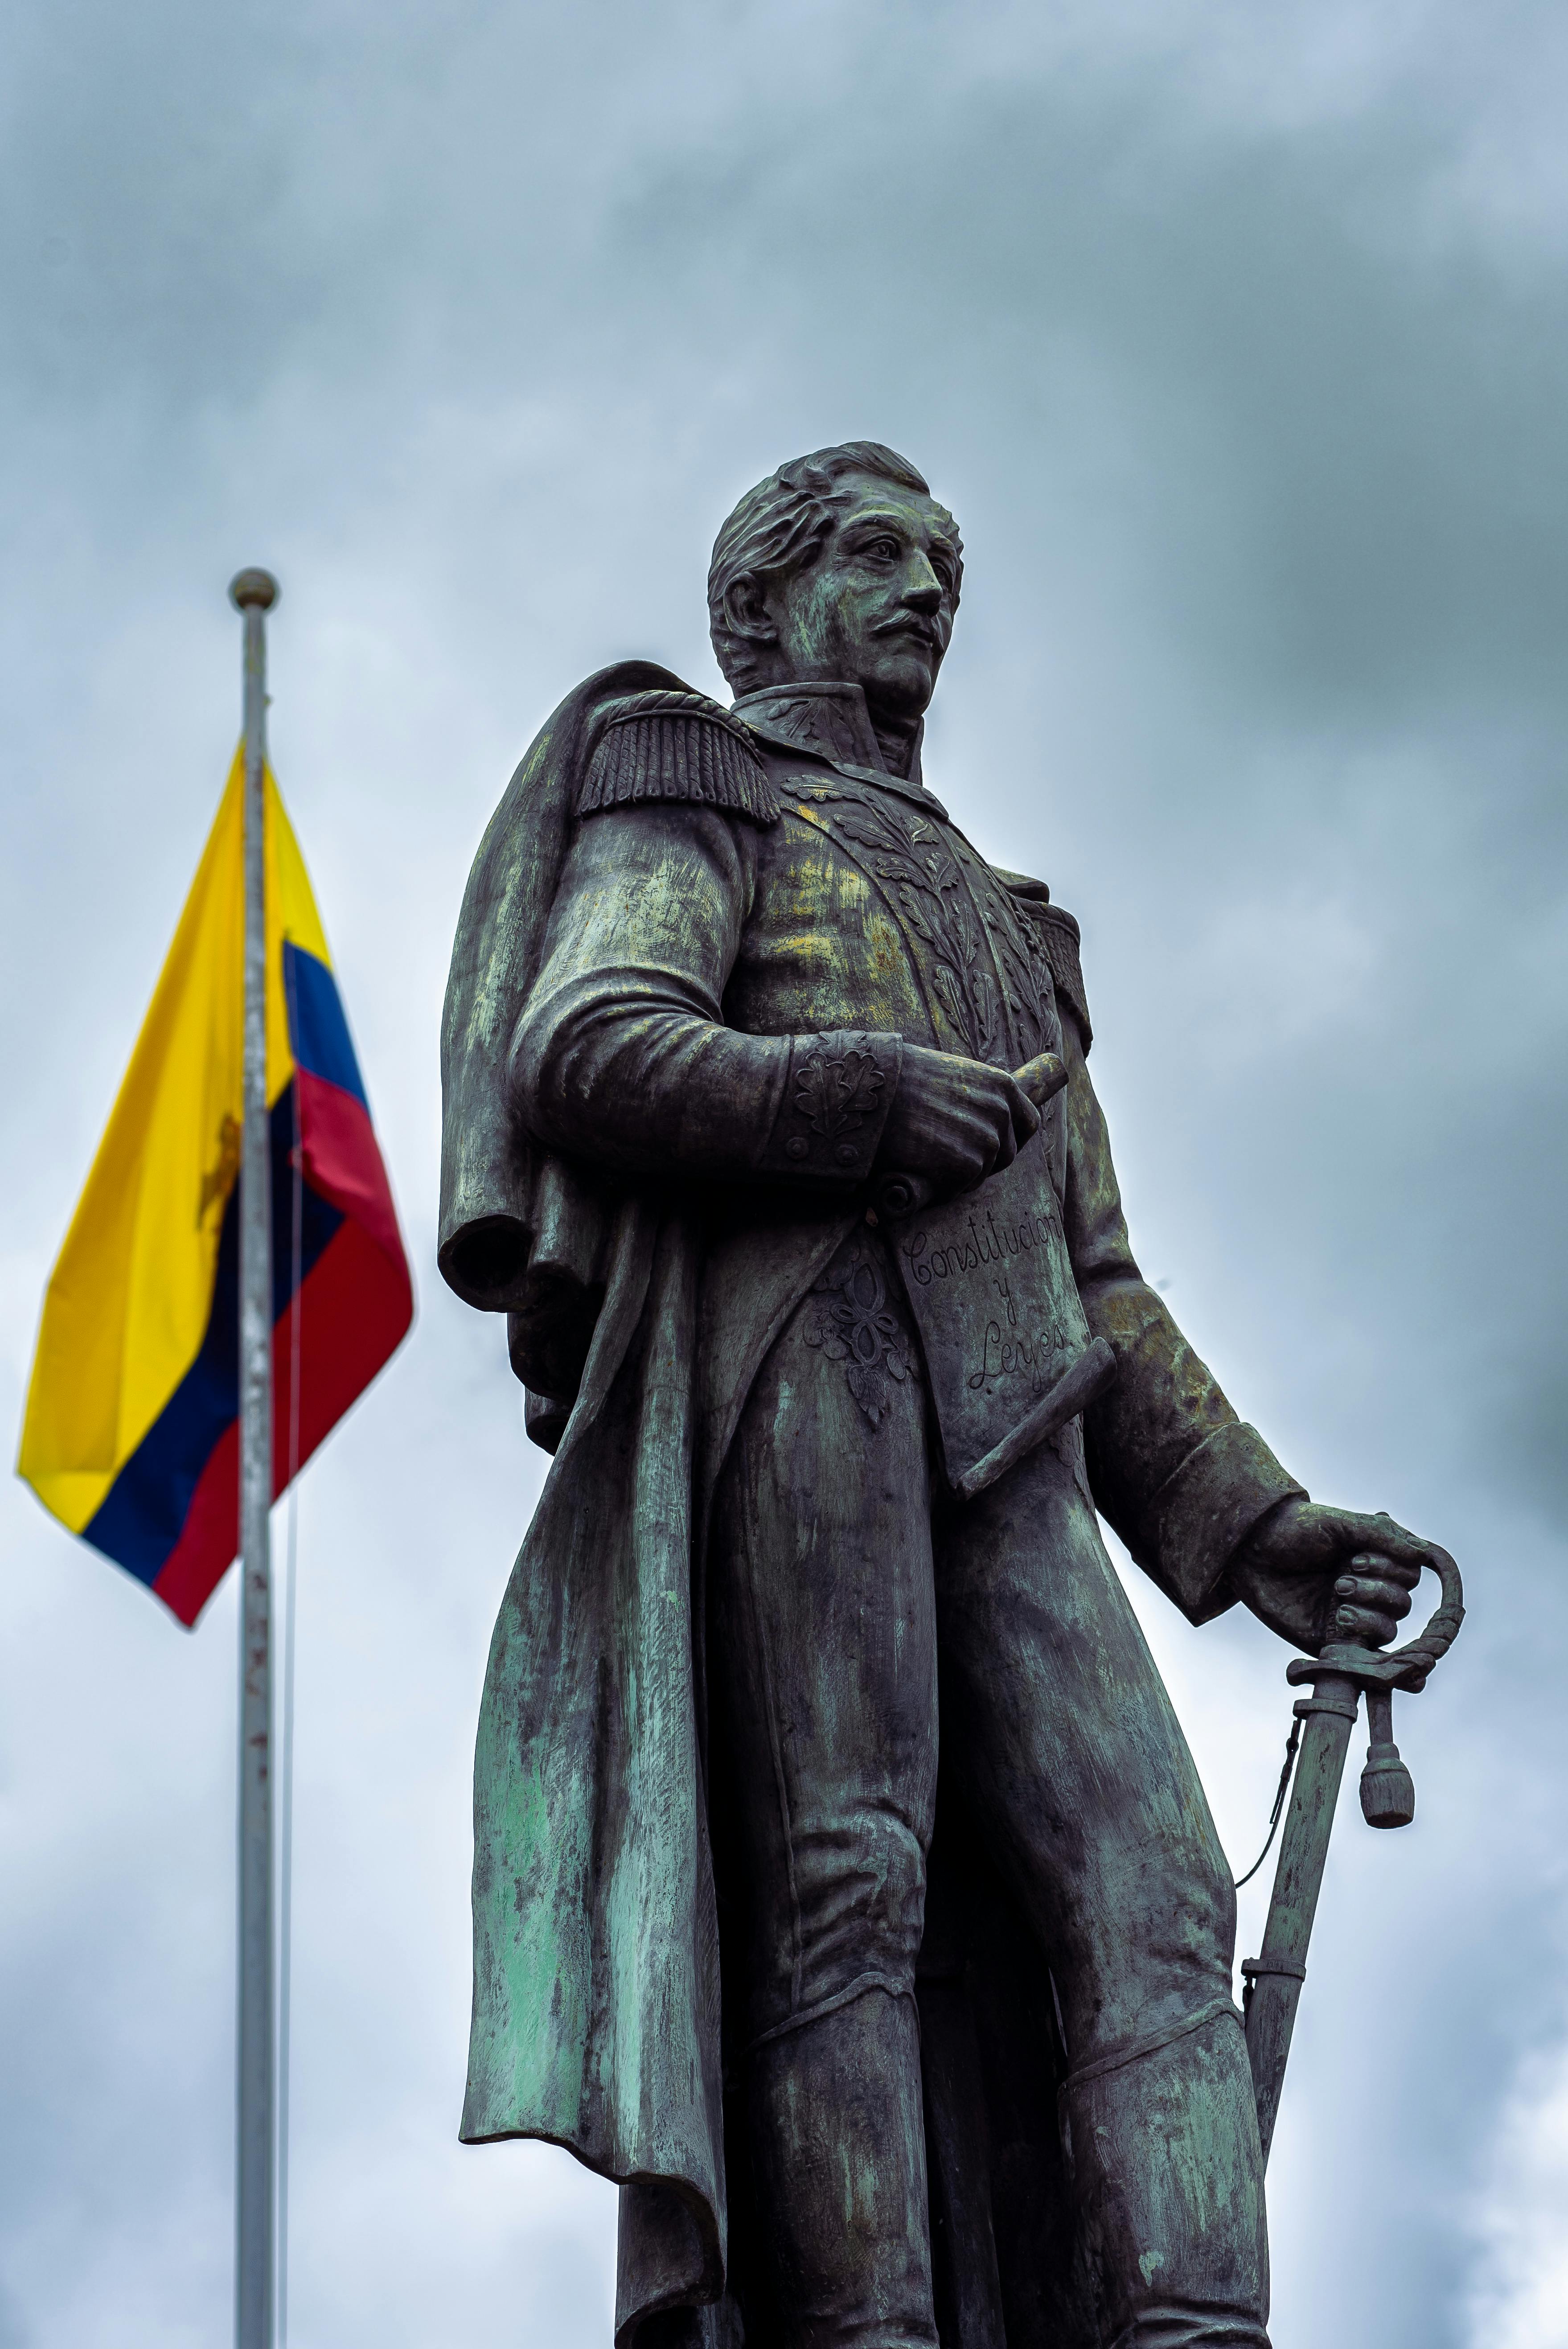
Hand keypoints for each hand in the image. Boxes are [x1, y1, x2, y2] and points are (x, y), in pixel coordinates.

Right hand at [875, 1045, 1039, 1199]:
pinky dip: (937, 1189)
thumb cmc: (900, 1080)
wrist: (871, 1089)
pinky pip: (957, 1189)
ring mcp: (985, 1141)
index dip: (1009, 1138)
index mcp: (1002, 1086)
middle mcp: (1001, 1113)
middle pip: (1005, 1155)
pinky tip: (915, 1173)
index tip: (989, 1147)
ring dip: (955, 1176)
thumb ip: (973, 1098)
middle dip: (980, 1162)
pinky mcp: (965, 1166)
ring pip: (979, 1175)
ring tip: (922, 1161)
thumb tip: (978, 1125)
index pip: (1027, 1123)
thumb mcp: (950, 1076)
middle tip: (944, 1158)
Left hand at [1228, 1498, 1431, 1654]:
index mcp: (1373, 1558)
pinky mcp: (1331, 1640)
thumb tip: (1423, 1553)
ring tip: (1338, 1601)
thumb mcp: (1340, 1523)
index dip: (1392, 1568)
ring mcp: (1350, 1615)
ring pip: (1389, 1628)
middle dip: (1377, 1591)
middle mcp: (1366, 1587)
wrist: (1248, 1550)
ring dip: (1370, 1616)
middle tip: (1341, 1580)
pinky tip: (1353, 1631)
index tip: (1356, 1558)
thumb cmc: (1293, 1530)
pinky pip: (1366, 1653)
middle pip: (1402, 1602)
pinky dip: (1372, 1648)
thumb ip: (1382, 1536)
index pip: (1410, 1573)